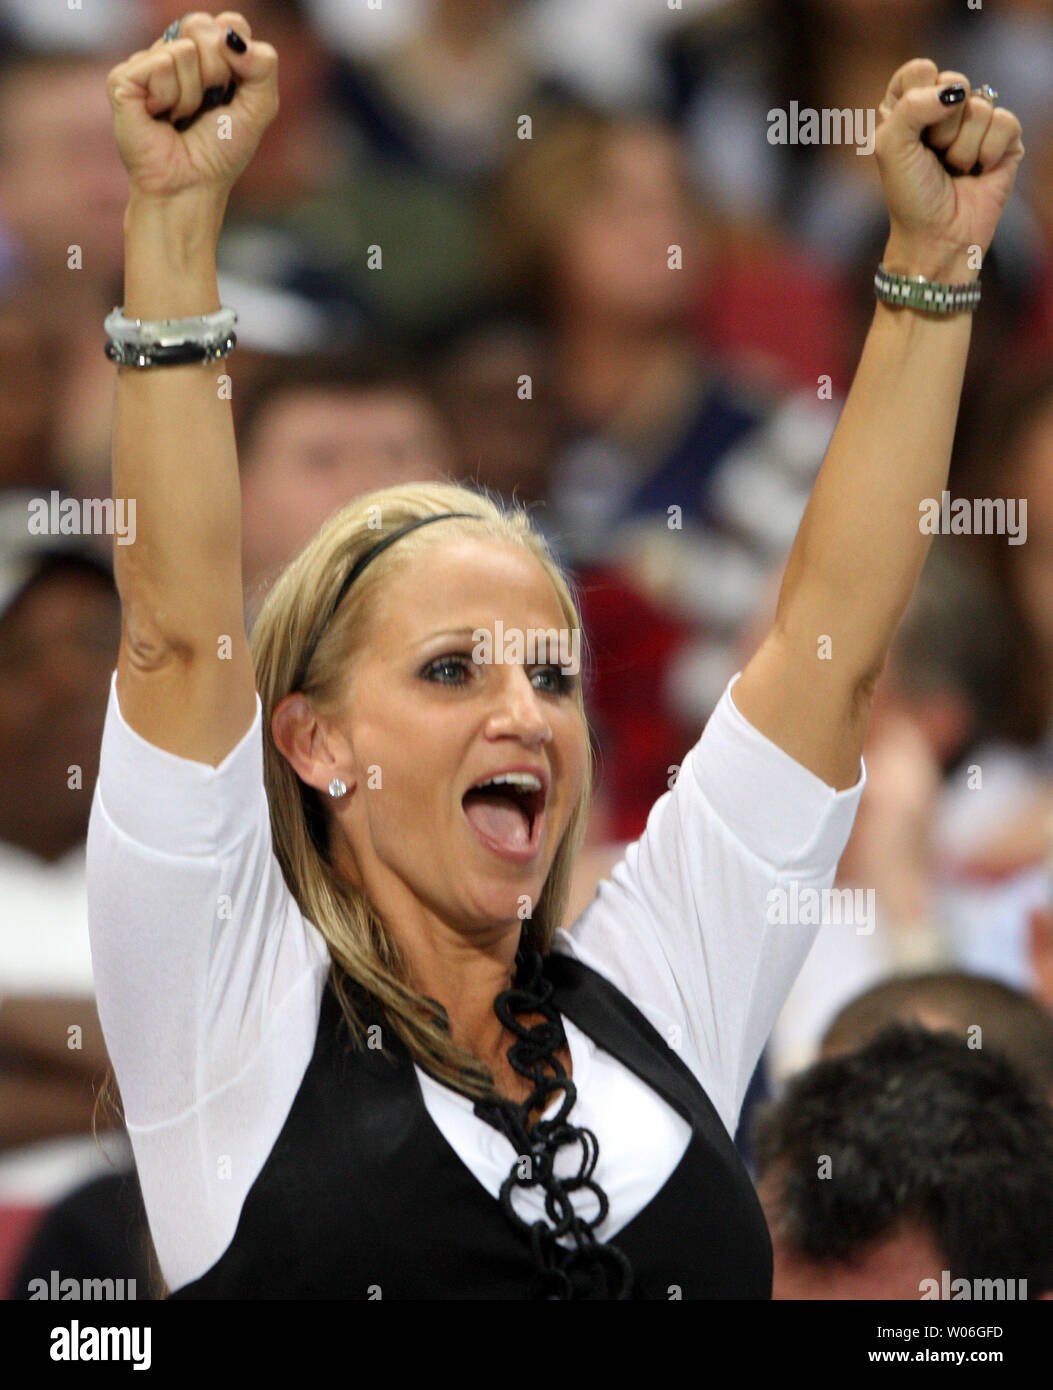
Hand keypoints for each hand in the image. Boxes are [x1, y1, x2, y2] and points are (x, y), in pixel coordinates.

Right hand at [106, 10, 277, 202]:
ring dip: (191, 94)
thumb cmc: (220, 151)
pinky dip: (168, 97)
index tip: (232, 92)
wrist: (190, 186)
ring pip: (184, 50)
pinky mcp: (125, 78)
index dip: (237, 57)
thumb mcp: (259, 108)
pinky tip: (159, 116)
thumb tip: (232, 35)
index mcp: (208, 54)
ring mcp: (148, 62)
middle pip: (204, 27)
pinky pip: (160, 63)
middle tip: (204, 107)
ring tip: (180, 117)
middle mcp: (176, 51)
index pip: (230, 23)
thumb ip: (264, 65)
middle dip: (215, 73)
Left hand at [874, 59, 1023, 279]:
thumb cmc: (910, 196)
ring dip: (962, 148)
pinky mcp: (1004, 139)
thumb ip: (910, 106)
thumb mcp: (890, 147)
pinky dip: (987, 153)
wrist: (938, 238)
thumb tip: (953, 92)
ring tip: (954, 170)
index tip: (910, 133)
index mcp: (908, 107)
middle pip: (954, 83)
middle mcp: (942, 111)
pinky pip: (1005, 121)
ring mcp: (975, 124)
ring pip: (980, 105)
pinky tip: (977, 172)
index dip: (916, 98)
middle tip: (933, 156)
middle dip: (941, 127)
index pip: (919, 69)